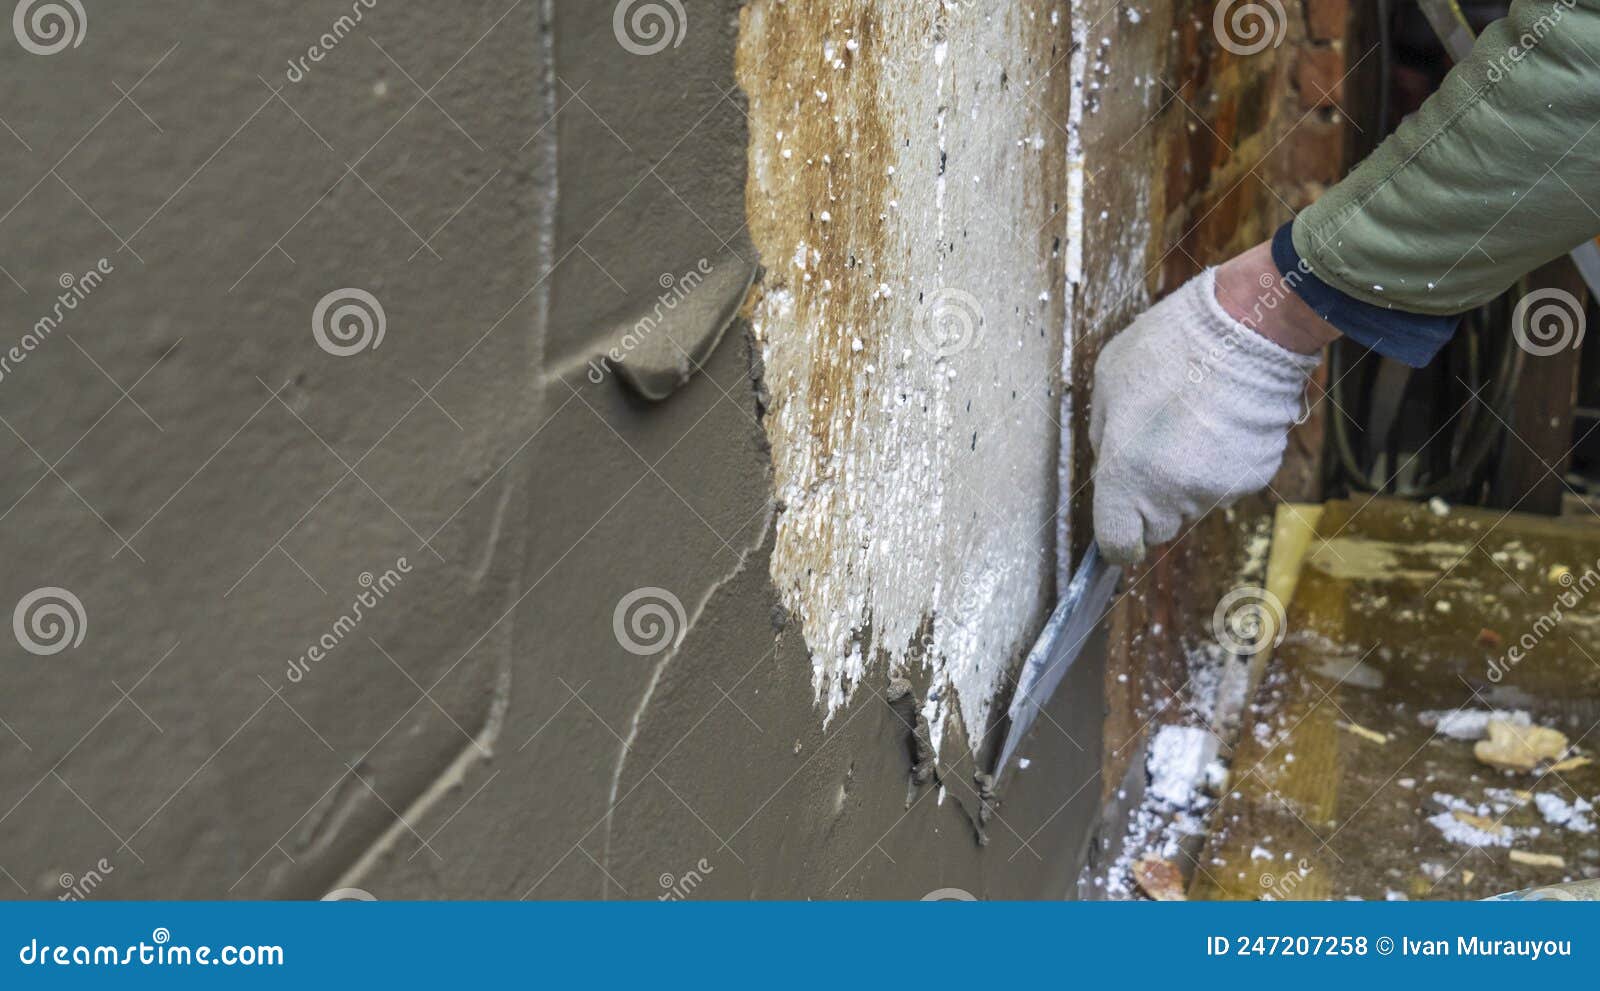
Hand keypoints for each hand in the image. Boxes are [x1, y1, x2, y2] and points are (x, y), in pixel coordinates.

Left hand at [1089, 257, 1328, 564]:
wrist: (1246, 330)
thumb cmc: (1169, 348)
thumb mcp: (1107, 383)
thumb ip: (1104, 438)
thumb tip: (1108, 466)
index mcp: (1126, 475)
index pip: (1117, 543)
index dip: (1116, 540)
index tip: (1119, 530)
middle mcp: (1171, 494)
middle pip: (1157, 526)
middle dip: (1150, 501)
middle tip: (1155, 450)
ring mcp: (1217, 489)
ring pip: (1192, 506)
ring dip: (1186, 481)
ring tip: (1191, 424)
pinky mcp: (1254, 477)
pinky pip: (1226, 486)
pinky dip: (1221, 465)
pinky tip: (1221, 423)